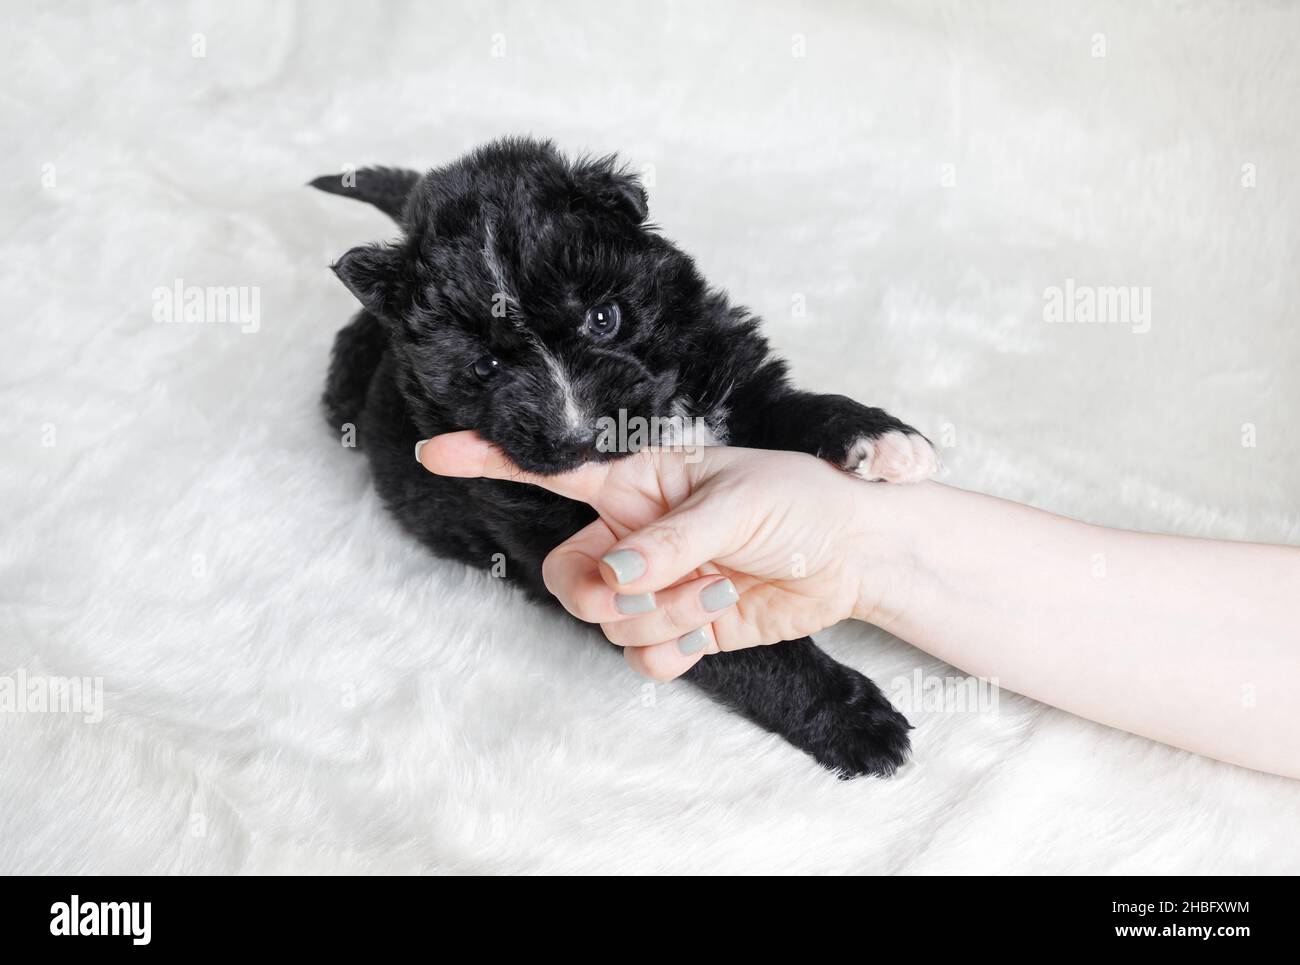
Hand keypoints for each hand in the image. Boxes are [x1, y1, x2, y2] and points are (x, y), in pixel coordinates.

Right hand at [417, 431, 906, 680]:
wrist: (851, 555)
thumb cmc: (798, 502)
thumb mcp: (740, 502)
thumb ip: (675, 539)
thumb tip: (617, 576)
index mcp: (639, 482)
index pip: (554, 471)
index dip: (492, 460)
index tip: (434, 453)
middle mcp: (632, 534)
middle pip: (563, 577)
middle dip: (597, 594)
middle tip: (650, 584)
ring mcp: (652, 585)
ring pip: (607, 622)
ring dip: (662, 617)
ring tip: (719, 593)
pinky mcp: (679, 628)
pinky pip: (641, 657)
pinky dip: (672, 652)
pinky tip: (711, 628)